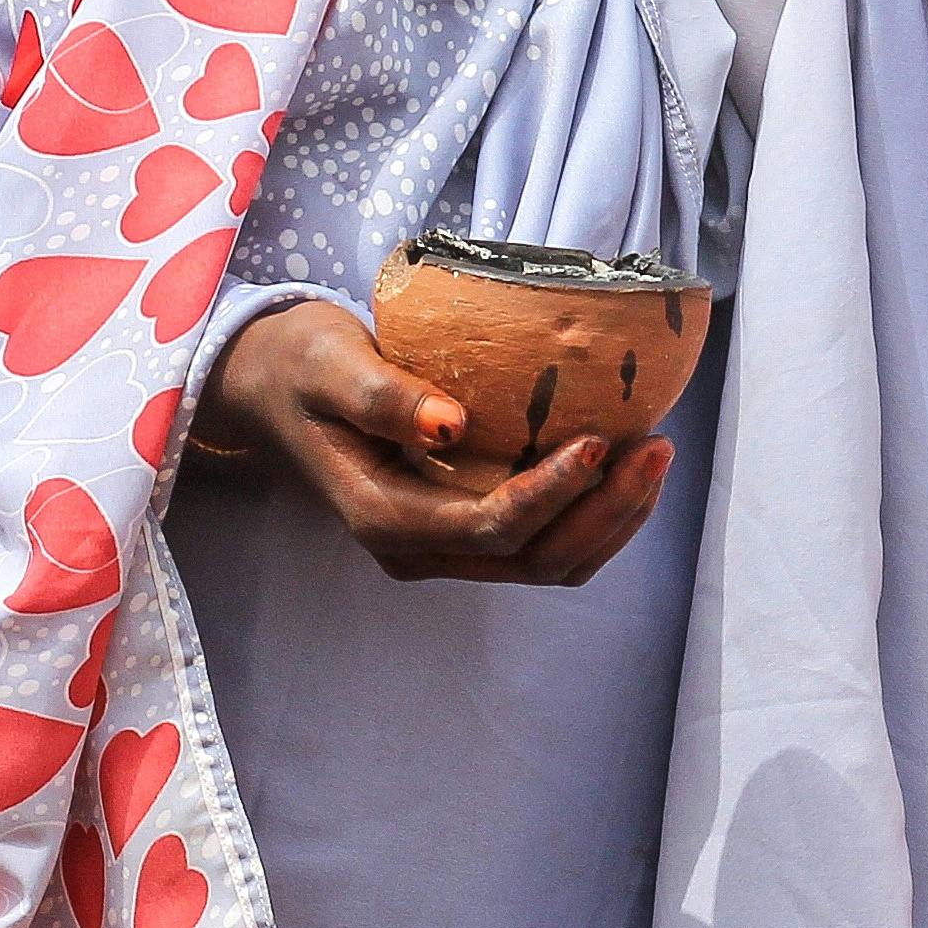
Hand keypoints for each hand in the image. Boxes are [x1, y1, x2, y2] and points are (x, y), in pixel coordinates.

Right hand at [200, 296, 672, 584]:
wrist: (271, 388)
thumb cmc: (301, 366)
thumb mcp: (330, 365)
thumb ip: (383, 397)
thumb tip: (449, 424)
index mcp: (385, 518)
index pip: (489, 527)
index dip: (553, 492)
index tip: (601, 438)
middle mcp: (418, 549)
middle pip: (533, 558)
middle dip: (605, 510)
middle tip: (656, 444)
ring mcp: (444, 546)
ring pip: (549, 562)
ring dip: (611, 518)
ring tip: (657, 451)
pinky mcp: (465, 528)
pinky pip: (544, 545)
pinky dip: (595, 515)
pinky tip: (627, 464)